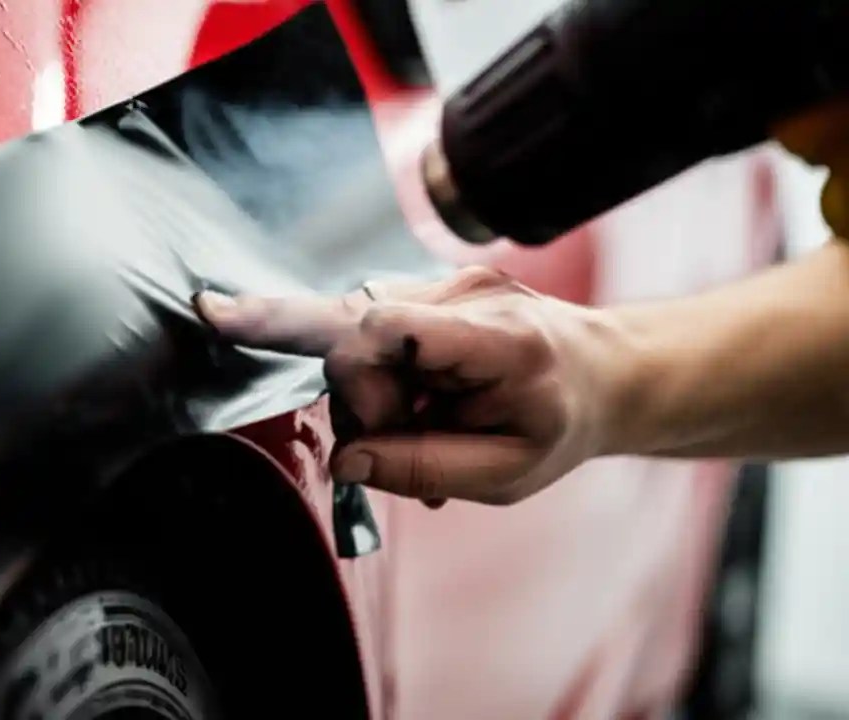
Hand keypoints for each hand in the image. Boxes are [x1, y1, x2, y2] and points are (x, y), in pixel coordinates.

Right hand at [194, 267, 634, 506]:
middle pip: (352, 334)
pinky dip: (379, 377)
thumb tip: (345, 457)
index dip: (314, 340)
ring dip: (372, 392)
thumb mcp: (507, 474)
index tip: (257, 347)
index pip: (380, 324)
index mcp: (497, 341)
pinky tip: (415, 404)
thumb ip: (422, 466)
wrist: (602, 372)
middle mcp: (464, 293)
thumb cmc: (559, 424)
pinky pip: (369, 326)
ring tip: (424, 425)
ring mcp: (444, 281)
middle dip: (364, 401)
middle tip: (408, 443)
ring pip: (353, 331)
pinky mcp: (426, 287)